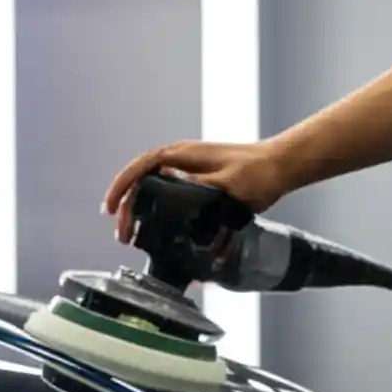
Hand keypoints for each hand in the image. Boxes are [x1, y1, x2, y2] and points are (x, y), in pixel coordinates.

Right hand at [102, 140, 290, 243]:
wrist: (281, 165)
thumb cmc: (258, 172)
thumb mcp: (229, 185)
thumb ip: (202, 192)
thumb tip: (177, 207)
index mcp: (183, 156)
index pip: (141, 168)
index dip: (121, 186)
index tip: (110, 208)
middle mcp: (180, 160)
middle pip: (141, 180)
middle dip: (126, 206)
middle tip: (122, 235)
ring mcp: (188, 169)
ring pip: (152, 187)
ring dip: (138, 209)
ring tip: (133, 235)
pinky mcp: (197, 181)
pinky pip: (167, 193)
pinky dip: (155, 209)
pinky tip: (156, 228)